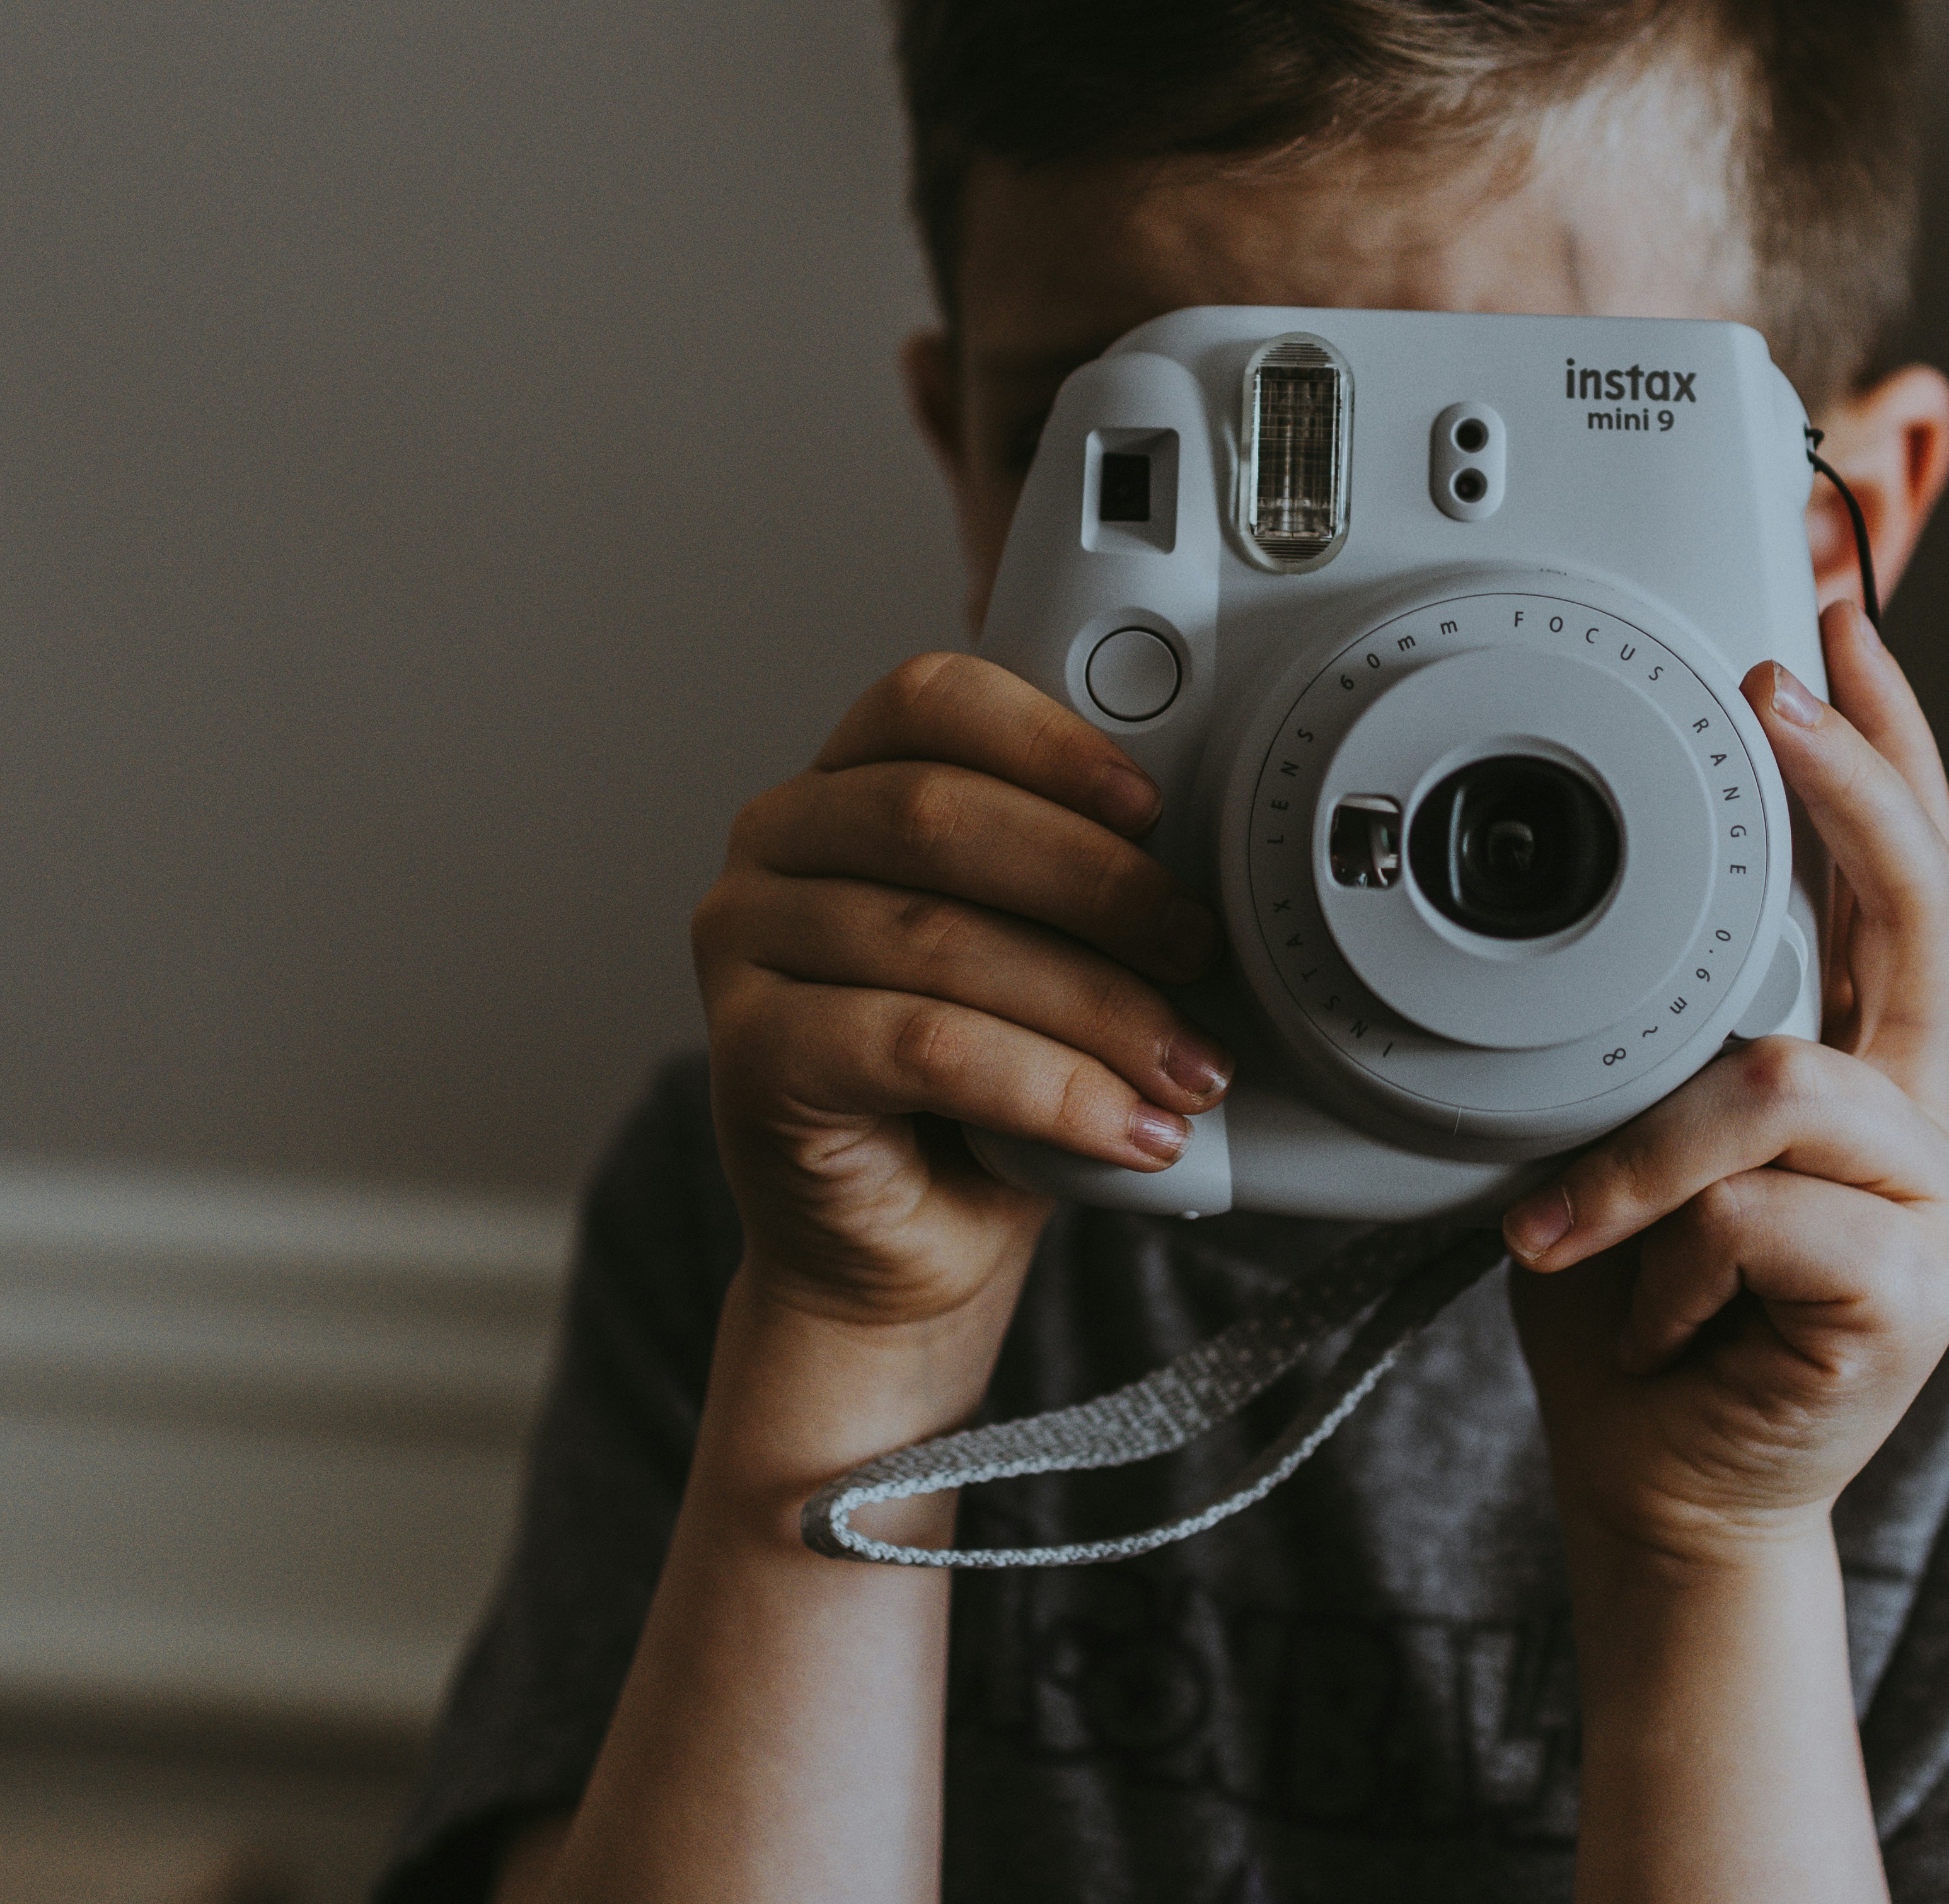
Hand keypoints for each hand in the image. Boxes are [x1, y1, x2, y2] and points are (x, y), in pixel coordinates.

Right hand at [690, 653, 1234, 1331]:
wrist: (904, 1248)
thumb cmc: (981, 1088)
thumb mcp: (1039, 951)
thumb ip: (1077, 877)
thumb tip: (1207, 854)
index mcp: (842, 783)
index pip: (931, 700)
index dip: (1049, 740)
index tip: (1155, 806)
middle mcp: (773, 845)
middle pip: (939, 816)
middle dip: (1098, 884)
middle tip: (1199, 950)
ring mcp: (741, 947)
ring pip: (942, 941)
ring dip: (1096, 1006)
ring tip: (1188, 1065)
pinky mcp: (750, 1054)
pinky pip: (921, 1045)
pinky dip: (1049, 1087)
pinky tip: (1125, 1126)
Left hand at [1504, 599, 1948, 1565]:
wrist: (1660, 1479)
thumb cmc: (1635, 1300)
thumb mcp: (1627, 1123)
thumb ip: (1657, 1024)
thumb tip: (1609, 896)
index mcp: (1865, 1054)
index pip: (1907, 869)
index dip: (1886, 743)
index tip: (1832, 630)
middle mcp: (1917, 1109)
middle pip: (1920, 908)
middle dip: (1843, 782)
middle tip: (1770, 698)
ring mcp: (1927, 1202)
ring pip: (1777, 1082)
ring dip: (1640, 1158)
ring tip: (1570, 1233)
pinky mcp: (1906, 1294)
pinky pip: (1754, 1214)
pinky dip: (1660, 1257)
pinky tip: (1653, 1316)